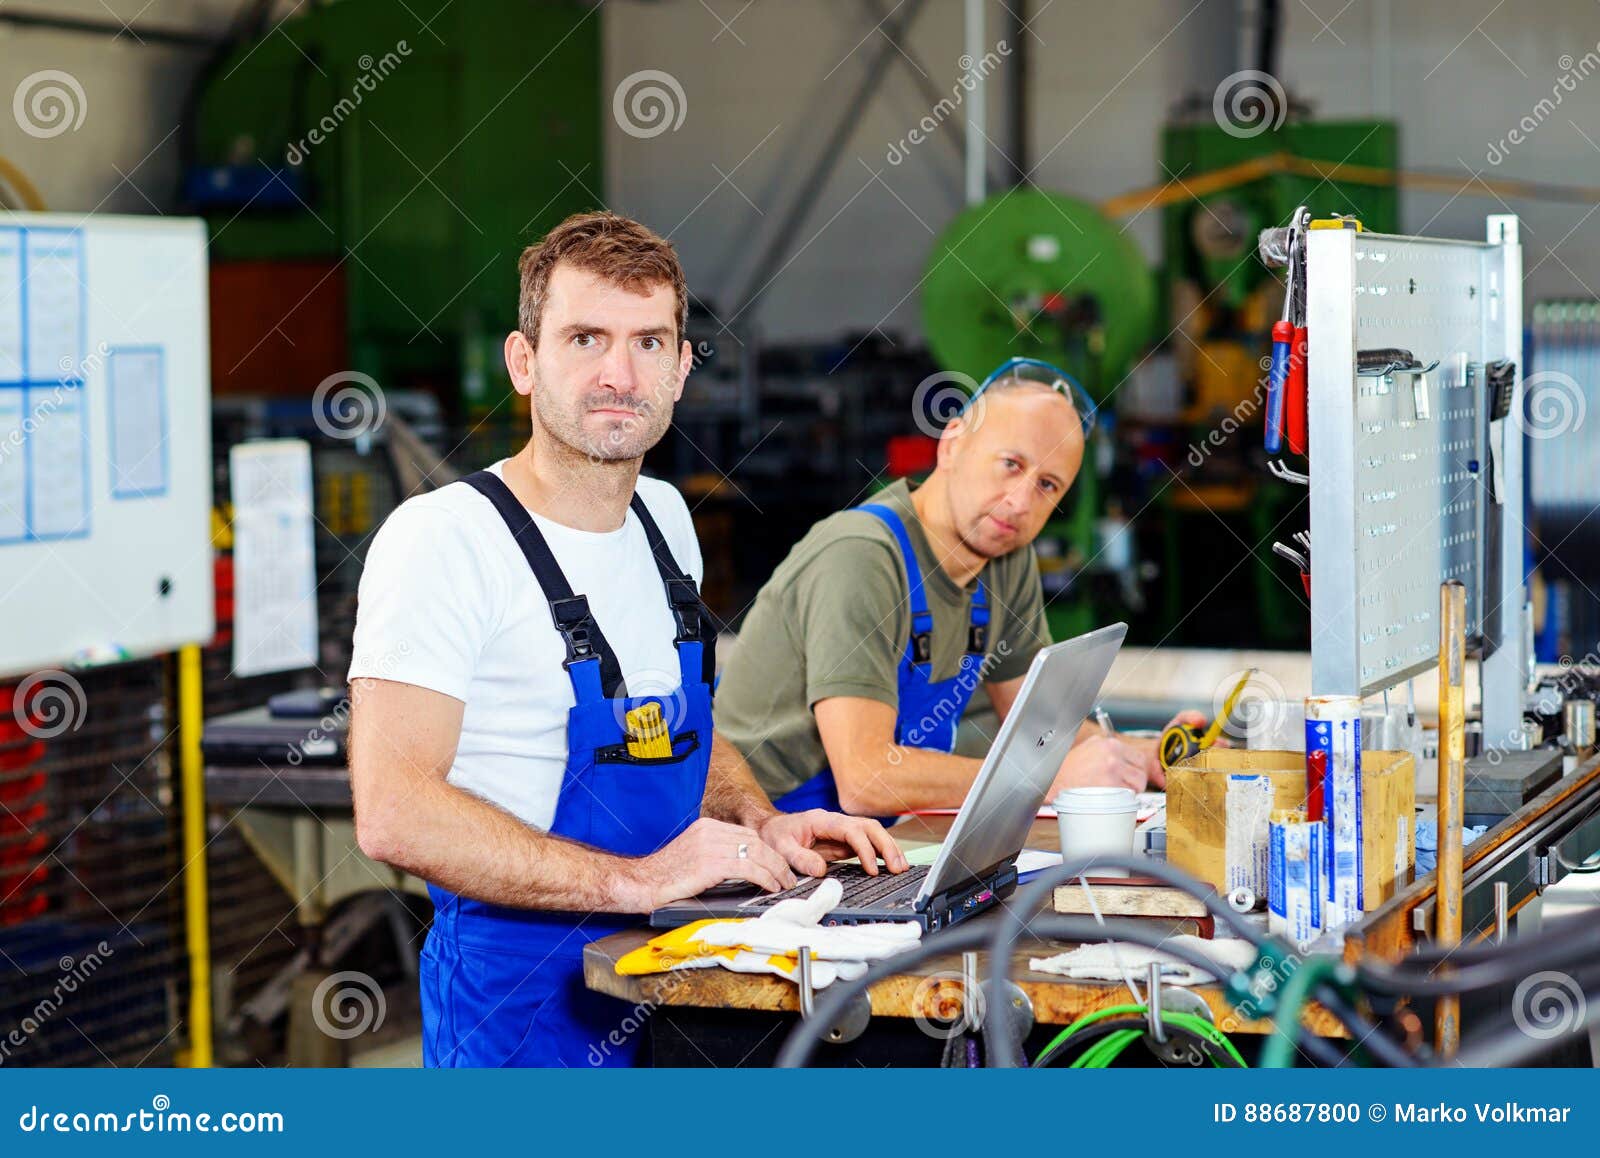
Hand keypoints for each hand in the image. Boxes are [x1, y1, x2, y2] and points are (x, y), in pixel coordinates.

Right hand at [624, 817, 797, 910]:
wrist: (641, 883)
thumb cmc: (665, 876)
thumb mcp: (693, 856)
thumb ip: (716, 854)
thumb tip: (744, 867)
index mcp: (706, 826)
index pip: (747, 834)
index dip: (767, 850)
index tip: (777, 864)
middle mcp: (710, 831)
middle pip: (756, 841)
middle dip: (776, 859)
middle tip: (787, 876)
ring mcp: (710, 845)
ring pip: (756, 853)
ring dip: (775, 870)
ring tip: (784, 883)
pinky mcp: (710, 862)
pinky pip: (748, 867)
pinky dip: (765, 877)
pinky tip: (771, 886)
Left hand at [757, 809, 908, 877]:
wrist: (768, 828)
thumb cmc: (774, 836)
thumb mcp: (780, 848)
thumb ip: (799, 858)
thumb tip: (821, 870)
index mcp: (822, 820)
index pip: (852, 831)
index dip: (865, 849)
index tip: (872, 869)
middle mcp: (836, 822)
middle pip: (869, 827)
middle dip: (886, 846)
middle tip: (898, 868)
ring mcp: (841, 830)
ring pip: (872, 833)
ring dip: (888, 848)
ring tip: (901, 868)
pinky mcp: (843, 840)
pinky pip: (867, 843)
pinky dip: (881, 853)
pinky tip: (890, 864)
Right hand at [1049, 732, 1160, 794]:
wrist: (1054, 780)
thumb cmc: (1068, 767)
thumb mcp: (1089, 746)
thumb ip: (1107, 748)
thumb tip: (1124, 755)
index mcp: (1110, 744)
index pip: (1139, 758)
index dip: (1137, 770)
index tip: (1132, 776)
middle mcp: (1113, 755)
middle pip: (1141, 772)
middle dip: (1136, 782)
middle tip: (1127, 787)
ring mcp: (1112, 770)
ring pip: (1138, 784)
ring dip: (1132, 791)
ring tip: (1119, 793)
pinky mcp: (1109, 786)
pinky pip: (1128, 795)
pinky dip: (1124, 799)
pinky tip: (1113, 798)